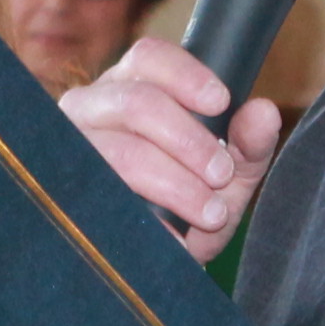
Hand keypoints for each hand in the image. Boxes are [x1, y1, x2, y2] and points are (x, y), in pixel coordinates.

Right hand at [64, 37, 280, 262]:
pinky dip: (148, 222)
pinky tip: (175, 240)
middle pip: (137, 103)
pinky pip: (104, 202)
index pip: (148, 58)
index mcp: (128, 88)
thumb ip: (249, 144)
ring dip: (175, 183)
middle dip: (189, 140)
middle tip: (221, 174)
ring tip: (211, 213)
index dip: (185, 75)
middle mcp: (89, 109)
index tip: (220, 103)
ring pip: (121, 152)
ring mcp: (70, 151)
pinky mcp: (62, 196)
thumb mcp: (228, 177)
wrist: (149, 267)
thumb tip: (262, 112)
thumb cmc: (186, 207)